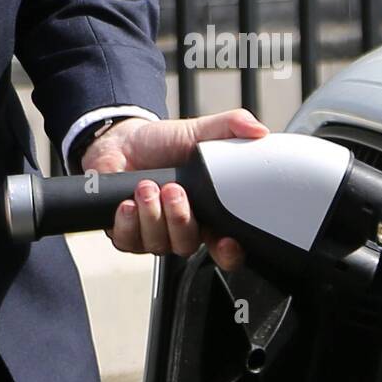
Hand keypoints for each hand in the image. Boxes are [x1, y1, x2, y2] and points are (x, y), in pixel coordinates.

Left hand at [80, 109, 270, 271]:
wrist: (123, 140)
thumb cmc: (164, 142)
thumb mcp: (199, 133)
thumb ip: (230, 129)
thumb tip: (258, 130)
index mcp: (205, 214)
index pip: (224, 249)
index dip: (228, 252)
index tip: (226, 241)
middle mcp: (180, 229)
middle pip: (187, 245)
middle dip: (180, 219)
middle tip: (173, 190)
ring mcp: (152, 234)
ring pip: (158, 244)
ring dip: (152, 215)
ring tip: (147, 186)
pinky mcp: (126, 233)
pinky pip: (128, 241)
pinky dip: (128, 222)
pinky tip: (127, 202)